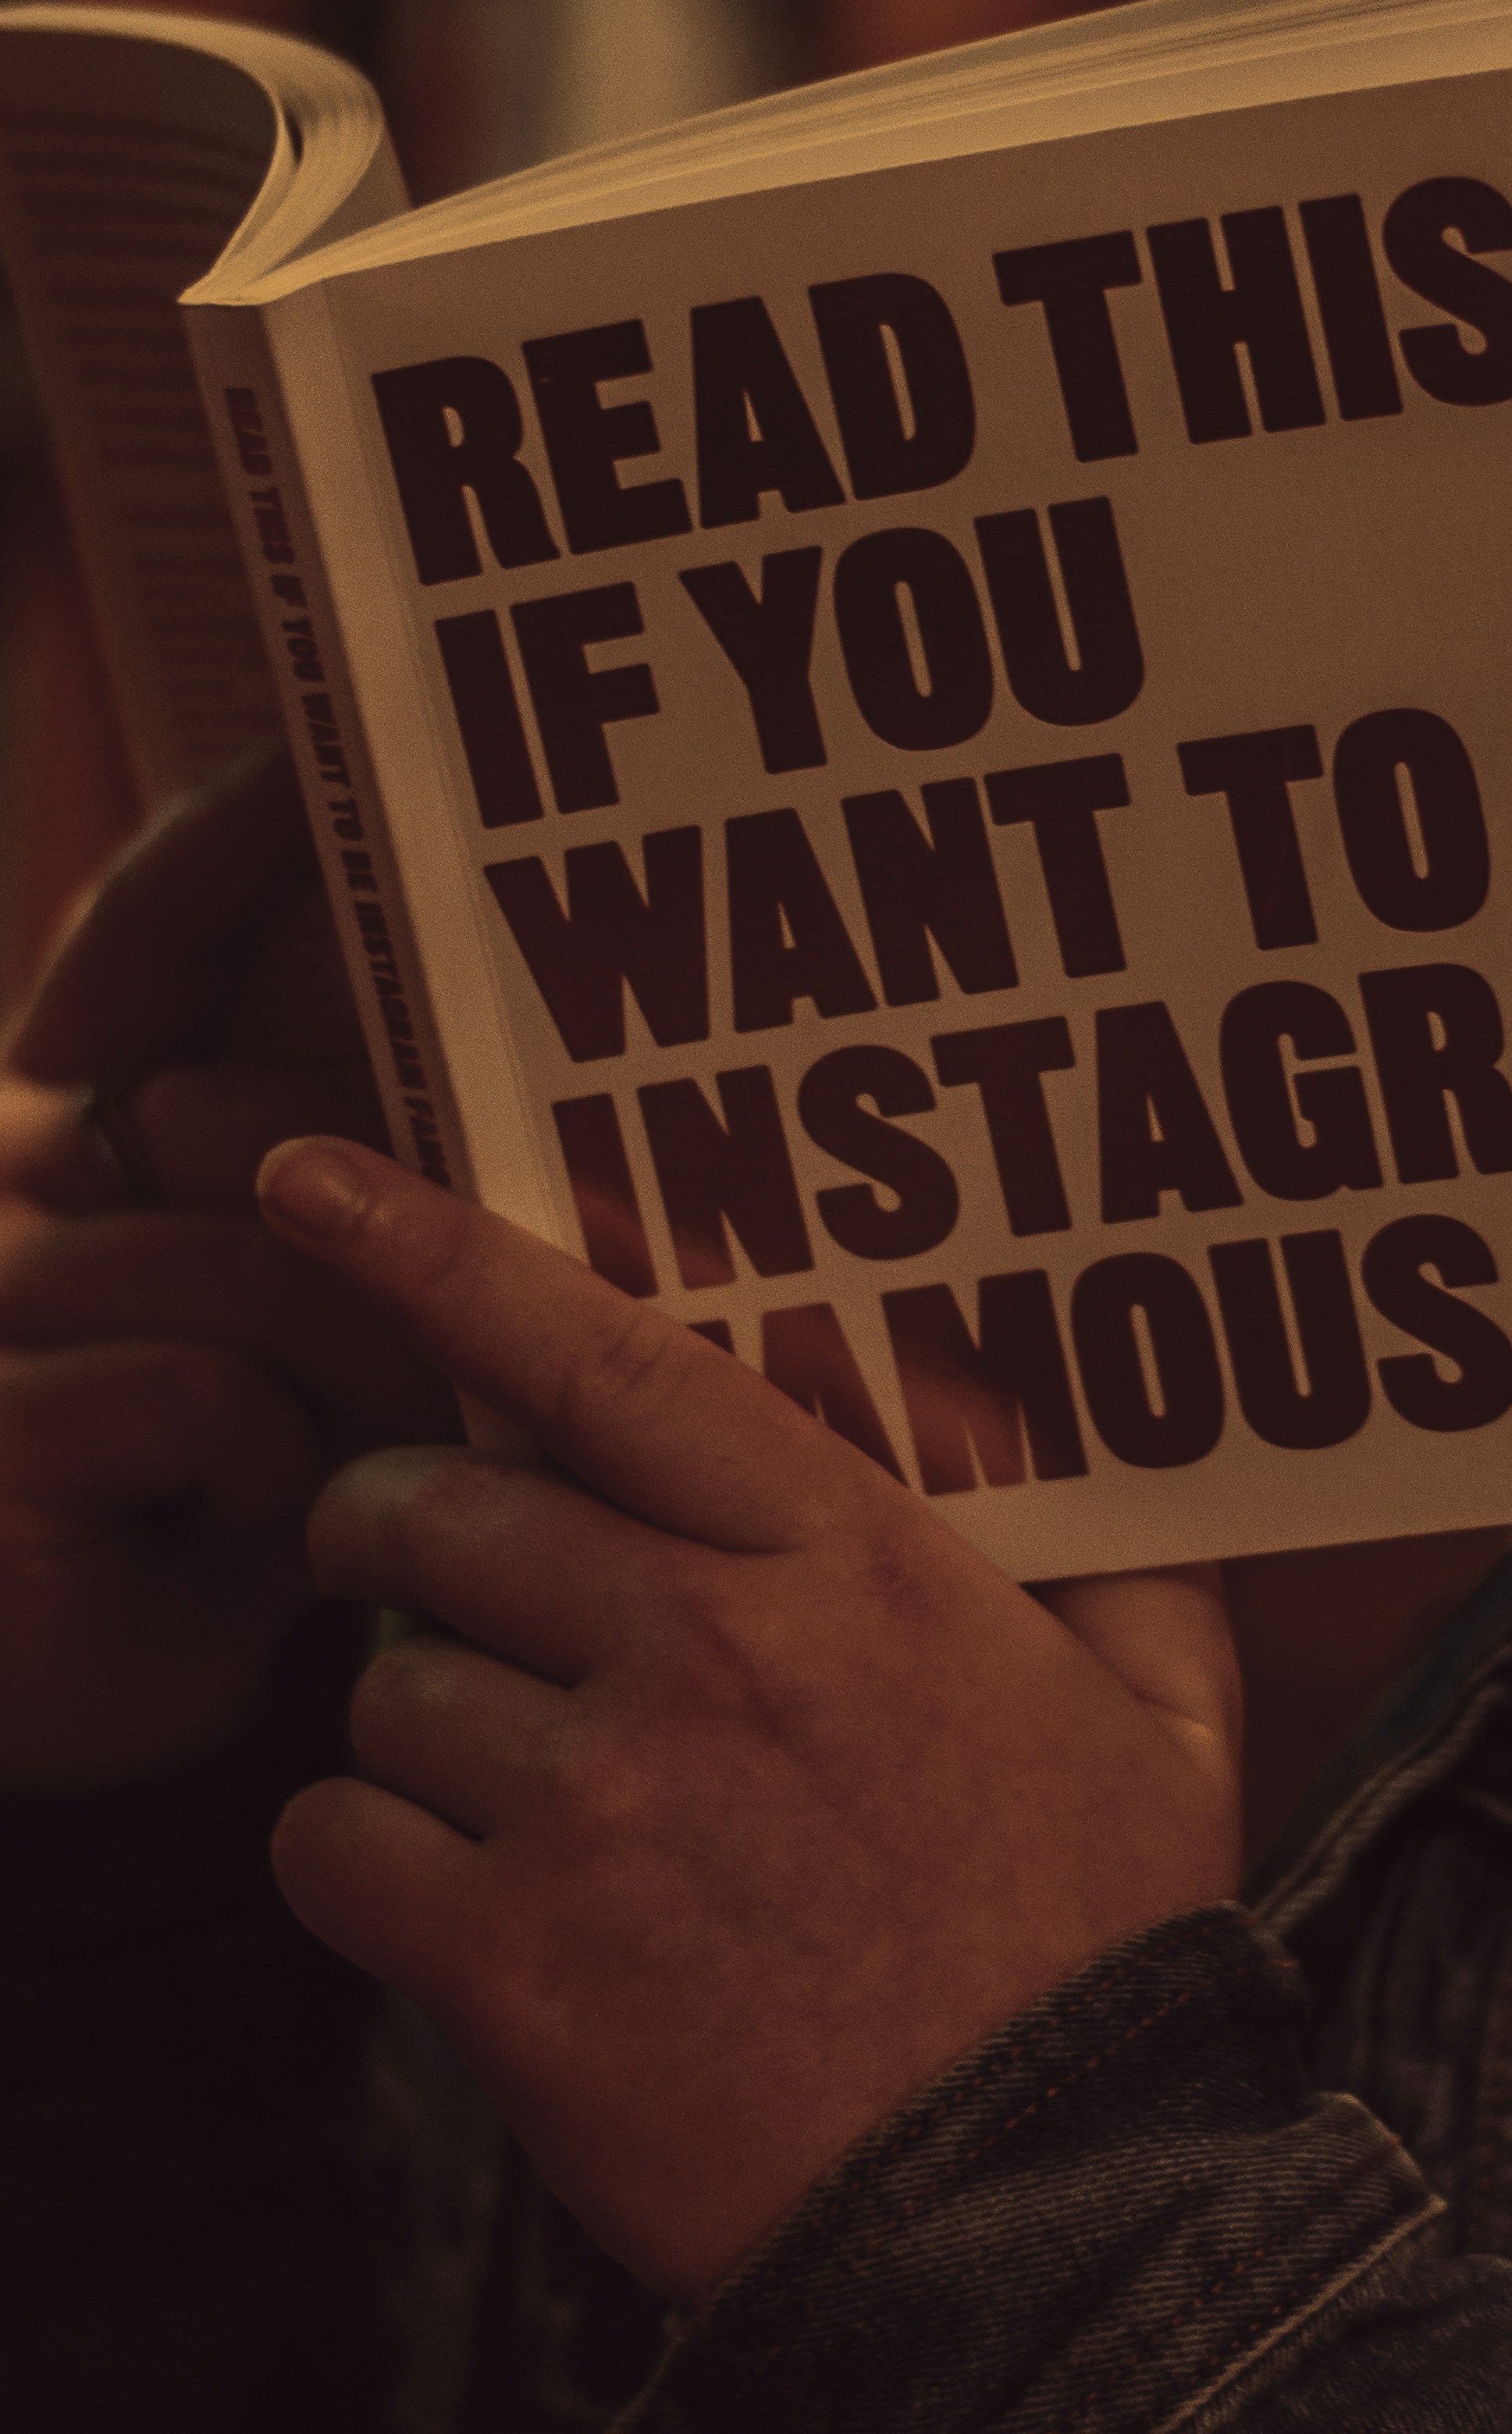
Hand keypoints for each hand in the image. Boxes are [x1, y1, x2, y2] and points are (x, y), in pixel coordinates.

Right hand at [0, 751, 451, 1792]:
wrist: (49, 1684)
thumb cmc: (204, 1497)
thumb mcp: (290, 1330)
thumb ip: (358, 1206)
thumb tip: (537, 1111)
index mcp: (80, 1113)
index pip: (151, 926)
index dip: (230, 835)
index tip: (316, 750)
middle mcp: (21, 1170)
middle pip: (271, 1125)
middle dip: (406, 1231)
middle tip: (490, 1322)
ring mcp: (4, 1290)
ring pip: (269, 1269)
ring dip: (372, 1377)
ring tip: (393, 1455)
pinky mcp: (7, 1418)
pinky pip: (218, 1395)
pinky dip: (282, 1470)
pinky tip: (259, 1523)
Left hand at [259, 1134, 1242, 2301]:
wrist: (1037, 2228)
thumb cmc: (1099, 1961)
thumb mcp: (1170, 1721)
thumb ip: (1121, 1559)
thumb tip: (1064, 1453)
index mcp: (855, 1566)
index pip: (603, 1358)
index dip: (439, 1252)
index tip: (312, 1180)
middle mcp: (710, 1654)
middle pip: (442, 1510)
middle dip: (389, 1520)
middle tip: (404, 1558)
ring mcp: (599, 1808)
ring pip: (380, 1688)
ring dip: (408, 1723)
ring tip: (493, 1785)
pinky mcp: (511, 1967)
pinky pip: (334, 1849)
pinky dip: (354, 1861)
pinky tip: (437, 1898)